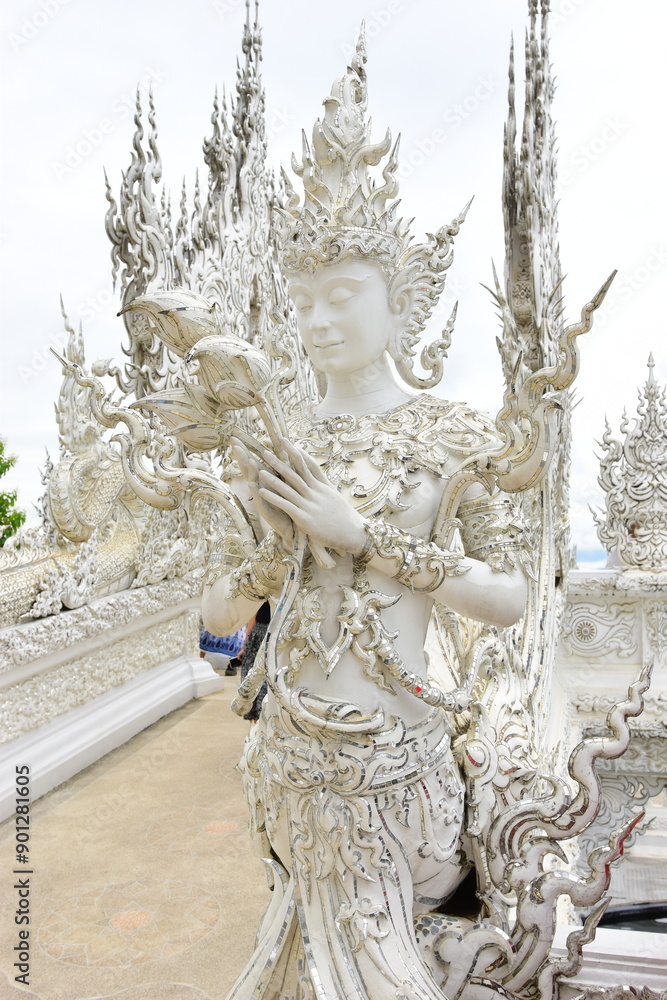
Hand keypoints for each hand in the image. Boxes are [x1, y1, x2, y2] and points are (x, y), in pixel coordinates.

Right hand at [231, 440, 294, 547]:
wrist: (295, 529)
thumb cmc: (291, 505)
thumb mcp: (288, 484)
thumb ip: (284, 469)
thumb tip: (284, 450)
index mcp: (268, 480)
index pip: (255, 461)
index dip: (247, 449)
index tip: (236, 437)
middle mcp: (263, 488)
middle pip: (250, 470)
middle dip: (242, 457)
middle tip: (235, 444)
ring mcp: (263, 500)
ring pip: (255, 483)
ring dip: (250, 472)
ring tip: (246, 460)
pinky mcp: (267, 512)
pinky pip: (261, 500)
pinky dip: (257, 492)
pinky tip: (252, 484)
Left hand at [257, 440, 366, 556]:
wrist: (352, 533)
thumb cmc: (342, 516)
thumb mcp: (333, 495)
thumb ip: (322, 483)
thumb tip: (314, 473)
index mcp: (320, 487)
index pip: (306, 466)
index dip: (294, 453)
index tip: (284, 441)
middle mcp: (314, 493)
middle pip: (294, 474)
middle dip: (279, 462)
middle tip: (265, 451)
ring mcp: (309, 505)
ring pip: (288, 488)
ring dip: (272, 479)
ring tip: (259, 470)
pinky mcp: (304, 518)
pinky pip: (286, 505)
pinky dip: (273, 498)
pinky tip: (261, 491)